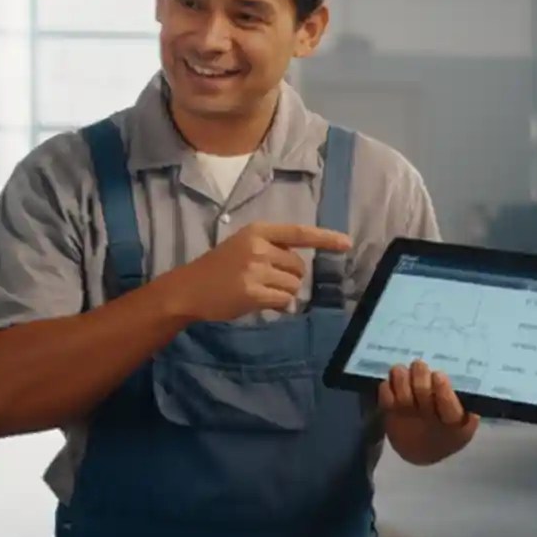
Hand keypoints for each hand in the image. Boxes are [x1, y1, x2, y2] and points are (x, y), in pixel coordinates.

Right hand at [162, 222, 351, 321]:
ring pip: (293, 286)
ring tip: (260, 292)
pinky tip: (260, 303)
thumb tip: (297, 276)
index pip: (299, 233)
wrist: (189, 288)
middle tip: (268, 282)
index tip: (346, 243)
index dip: (325, 238)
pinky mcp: (253, 292)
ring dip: (284, 293)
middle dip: (291, 278)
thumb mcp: (243, 247)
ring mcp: (255, 270)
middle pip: (299, 266)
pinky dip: (278, 305)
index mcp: (258, 232)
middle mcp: (259, 248)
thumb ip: (271, 252)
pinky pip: (283, 300)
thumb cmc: (218, 267)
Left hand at [379, 360, 476, 431]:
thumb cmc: (446, 431)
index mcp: (452, 423)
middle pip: (422, 393)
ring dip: (401, 376)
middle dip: (419, 374)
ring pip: (402, 392)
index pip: (448, 407)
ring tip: (402, 369)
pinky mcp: (389, 414)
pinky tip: (392, 381)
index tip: (438, 375)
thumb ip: (468, 413)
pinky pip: (385, 396)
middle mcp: (428, 419)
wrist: (421, 451)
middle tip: (419, 365)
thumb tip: (470, 398)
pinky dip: (387, 386)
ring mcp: (407, 417)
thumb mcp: (464, 426)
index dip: (442, 390)